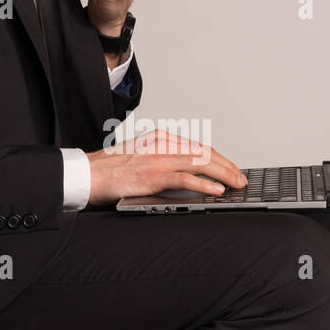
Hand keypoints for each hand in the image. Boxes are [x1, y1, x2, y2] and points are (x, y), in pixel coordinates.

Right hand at [86, 128, 247, 205]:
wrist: (88, 174)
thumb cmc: (110, 170)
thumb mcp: (141, 158)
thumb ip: (162, 161)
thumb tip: (186, 176)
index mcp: (160, 138)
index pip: (198, 147)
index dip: (218, 159)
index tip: (231, 169)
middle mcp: (162, 144)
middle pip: (204, 153)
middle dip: (227, 166)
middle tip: (240, 178)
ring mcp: (159, 158)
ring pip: (200, 163)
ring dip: (224, 174)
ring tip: (237, 184)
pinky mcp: (153, 174)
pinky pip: (186, 178)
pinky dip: (205, 184)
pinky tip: (217, 190)